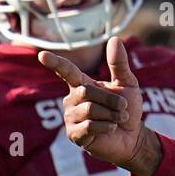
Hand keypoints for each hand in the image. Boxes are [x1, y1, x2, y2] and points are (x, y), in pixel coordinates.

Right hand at [39, 38, 152, 171]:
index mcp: (82, 84)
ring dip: (111, 114)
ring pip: (89, 109)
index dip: (55, 63)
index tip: (42, 55)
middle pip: (86, 92)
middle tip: (123, 107)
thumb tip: (114, 39)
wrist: (132, 137)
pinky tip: (111, 129)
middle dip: (110, 99)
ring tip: (118, 119)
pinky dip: (106, 126)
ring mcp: (71, 117)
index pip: (66, 71)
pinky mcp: (74, 134)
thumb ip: (119, 64)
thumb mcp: (127, 83)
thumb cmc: (127, 109)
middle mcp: (72, 99)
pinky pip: (89, 126)